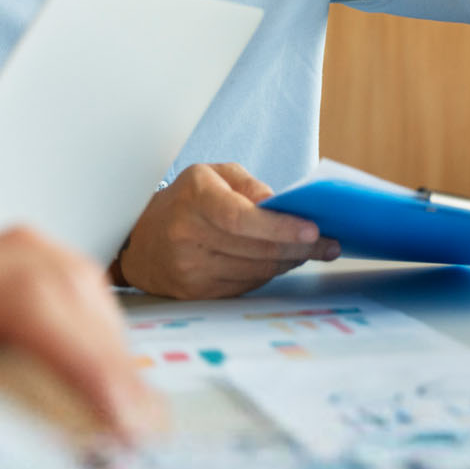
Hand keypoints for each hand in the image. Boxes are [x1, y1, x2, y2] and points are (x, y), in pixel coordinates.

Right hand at [115, 161, 340, 297]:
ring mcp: (189, 269)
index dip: (280, 227)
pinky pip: (245, 285)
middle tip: (329, 245)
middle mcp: (188, 235)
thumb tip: (284, 207)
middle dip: (299, 248)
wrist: (139, 239)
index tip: (313, 230)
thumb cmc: (186, 200)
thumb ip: (251, 185)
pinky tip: (282, 262)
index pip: (241, 218)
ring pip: (255, 271)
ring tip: (311, 252)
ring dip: (289, 262)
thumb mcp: (214, 175)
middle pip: (256, 249)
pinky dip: (268, 273)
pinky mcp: (194, 293)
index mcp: (195, 198)